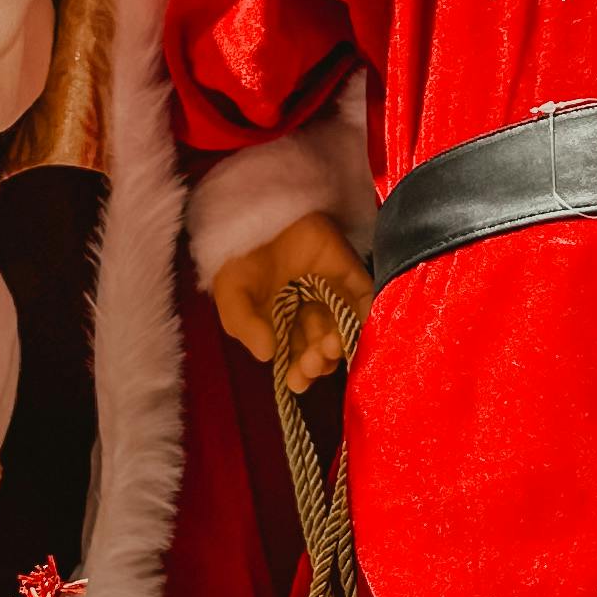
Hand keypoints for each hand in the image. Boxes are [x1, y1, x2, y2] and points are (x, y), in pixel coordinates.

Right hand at [209, 211, 372, 390]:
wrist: (257, 215)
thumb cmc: (240, 258)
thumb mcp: (232, 296)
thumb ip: (245, 326)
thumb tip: (266, 356)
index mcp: (283, 325)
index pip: (297, 357)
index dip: (300, 373)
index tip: (297, 381)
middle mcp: (310, 314)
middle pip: (322, 348)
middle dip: (318, 362)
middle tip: (312, 361)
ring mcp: (333, 295)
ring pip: (343, 330)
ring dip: (338, 344)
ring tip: (327, 346)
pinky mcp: (350, 275)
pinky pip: (364, 301)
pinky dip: (364, 319)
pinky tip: (353, 330)